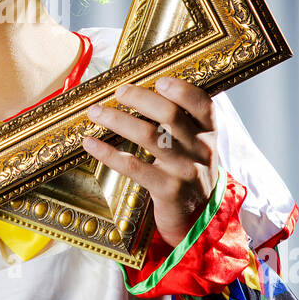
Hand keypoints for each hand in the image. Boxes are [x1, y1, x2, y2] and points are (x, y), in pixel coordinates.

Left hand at [82, 76, 218, 248]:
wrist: (199, 219)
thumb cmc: (189, 173)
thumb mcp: (196, 147)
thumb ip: (181, 123)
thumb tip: (139, 92)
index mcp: (209, 133)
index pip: (202, 103)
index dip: (181, 89)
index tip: (159, 80)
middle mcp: (200, 149)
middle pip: (170, 114)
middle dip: (140, 98)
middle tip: (119, 92)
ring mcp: (184, 170)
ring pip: (149, 136)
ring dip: (117, 120)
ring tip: (95, 111)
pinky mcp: (167, 190)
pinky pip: (132, 166)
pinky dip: (107, 152)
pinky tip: (90, 143)